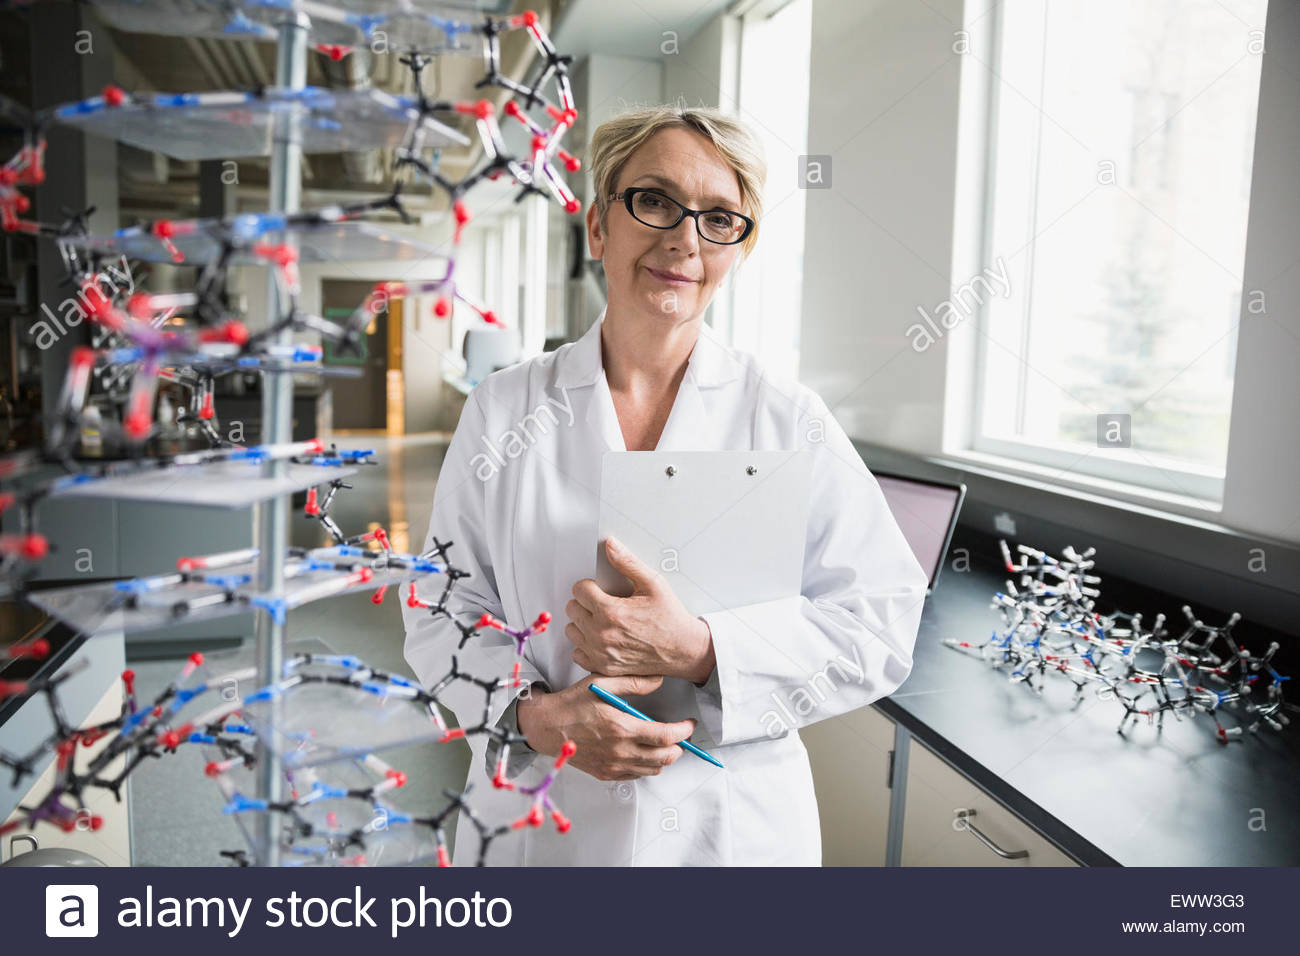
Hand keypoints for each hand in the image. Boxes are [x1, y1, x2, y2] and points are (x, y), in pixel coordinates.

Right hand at [516, 674, 695, 780]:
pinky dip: (646, 766)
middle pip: (665, 758)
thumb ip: (633, 682)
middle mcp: (620, 751)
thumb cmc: (571, 704)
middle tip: (681, 735)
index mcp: (622, 728)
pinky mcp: (605, 773)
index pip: (666, 736)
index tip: (689, 724)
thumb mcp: (602, 682)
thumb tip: (658, 680)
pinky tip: (643, 753)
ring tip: (664, 744)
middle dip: (679, 747)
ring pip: (652, 769)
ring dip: (664, 758)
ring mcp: (613, 765)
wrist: (545, 727)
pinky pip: (635, 776)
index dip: (684, 731)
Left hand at [565, 537, 715, 684]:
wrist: (684, 650)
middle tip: (604, 602)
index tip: (600, 589)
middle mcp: (602, 634)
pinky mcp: (603, 667)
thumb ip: (627, 562)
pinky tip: (601, 638)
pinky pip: (578, 653)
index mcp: (612, 611)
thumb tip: (610, 545)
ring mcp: (601, 653)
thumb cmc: (670, 618)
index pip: (578, 590)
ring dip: (583, 623)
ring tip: (602, 620)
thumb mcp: (652, 583)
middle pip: (572, 608)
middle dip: (585, 602)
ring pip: (572, 630)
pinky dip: (585, 645)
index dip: (590, 585)